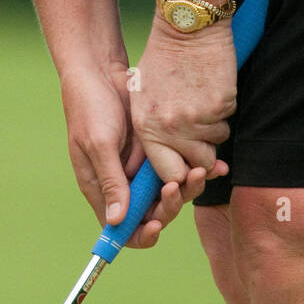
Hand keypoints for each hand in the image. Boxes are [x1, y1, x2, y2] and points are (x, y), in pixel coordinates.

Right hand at [59, 59, 225, 248]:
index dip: (141, 233)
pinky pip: (179, 167)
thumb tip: (117, 221)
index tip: (157, 224)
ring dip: (188, 187)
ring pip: (171, 191)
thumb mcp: (98, 144)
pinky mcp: (157, 150)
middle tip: (179, 185)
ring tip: (202, 170)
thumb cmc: (90, 106)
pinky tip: (213, 164)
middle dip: (170, 206)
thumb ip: (110, 181)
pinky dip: (196, 169)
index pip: (122, 228)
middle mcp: (123, 183)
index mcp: (101, 188)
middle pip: (152, 212)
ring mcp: (141, 167)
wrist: (101, 70)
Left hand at [129, 14, 236, 186]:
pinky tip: (210, 88)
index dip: (182, 172)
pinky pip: (227, 121)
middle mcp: (170, 128)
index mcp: (146, 126)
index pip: (168, 175)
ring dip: (213, 128)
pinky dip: (223, 110)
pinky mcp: (220, 106)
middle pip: (199, 164)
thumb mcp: (144, 96)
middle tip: (197, 126)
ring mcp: (196, 118)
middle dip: (203, 151)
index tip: (187, 163)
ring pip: (217, 143)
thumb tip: (169, 163)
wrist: (186, 27)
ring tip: (200, 99)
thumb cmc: (163, 58)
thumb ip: (153, 131)